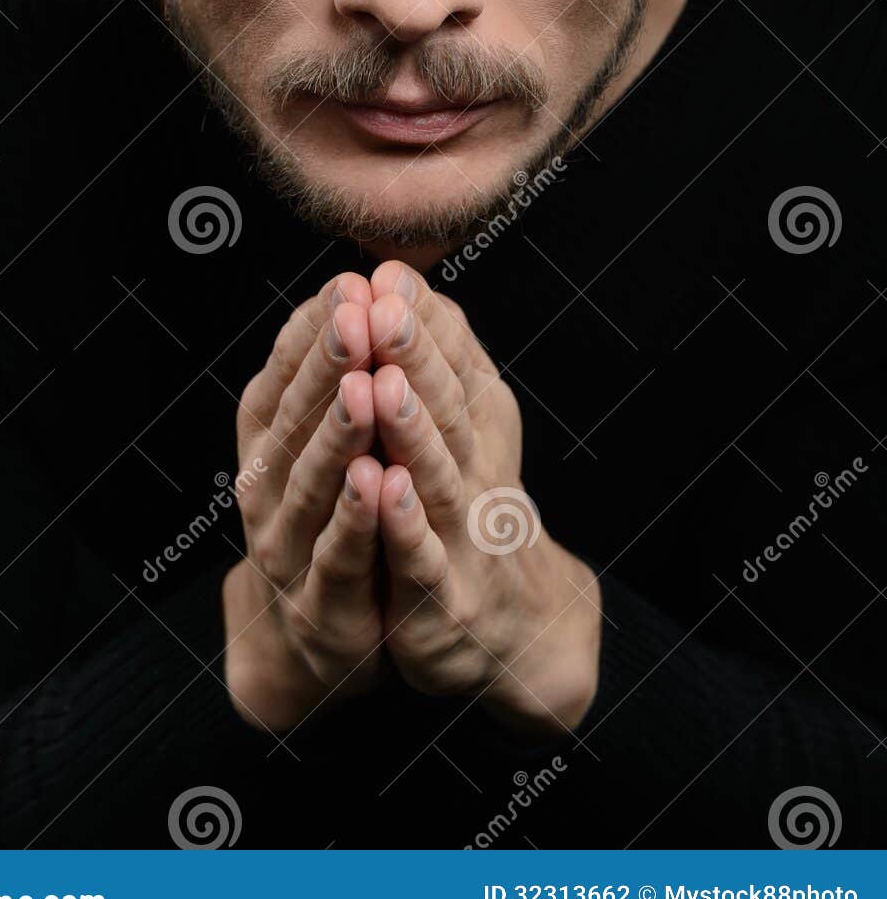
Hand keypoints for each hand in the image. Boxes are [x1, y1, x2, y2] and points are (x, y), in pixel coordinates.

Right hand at [223, 271, 384, 732]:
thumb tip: (352, 286)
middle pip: (295, 420)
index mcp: (266, 445)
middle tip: (353, 313)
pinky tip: (378, 480)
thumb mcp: (322, 440)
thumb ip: (332, 373)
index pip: (283, 377)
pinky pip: (338, 554)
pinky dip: (356, 518)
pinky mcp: (322, 600)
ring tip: (364, 387)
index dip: (309, 333)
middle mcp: (266, 490)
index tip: (344, 284)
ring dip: (337, 434)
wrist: (315, 632)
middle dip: (325, 365)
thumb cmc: (326, 513)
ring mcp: (288, 548)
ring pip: (312, 484)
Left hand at [365, 261, 601, 735]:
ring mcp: (463, 535)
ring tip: (382, 383)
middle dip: (414, 356)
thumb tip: (395, 273)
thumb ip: (434, 357)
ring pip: (435, 476)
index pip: (453, 364)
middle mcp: (476, 470)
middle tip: (384, 306)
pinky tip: (382, 487)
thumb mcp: (462, 426)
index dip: (423, 320)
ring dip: (410, 429)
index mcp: (476, 426)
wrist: (515, 625)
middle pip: (445, 407)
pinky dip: (403, 523)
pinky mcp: (441, 595)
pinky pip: (419, 556)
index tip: (387, 273)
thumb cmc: (469, 506)